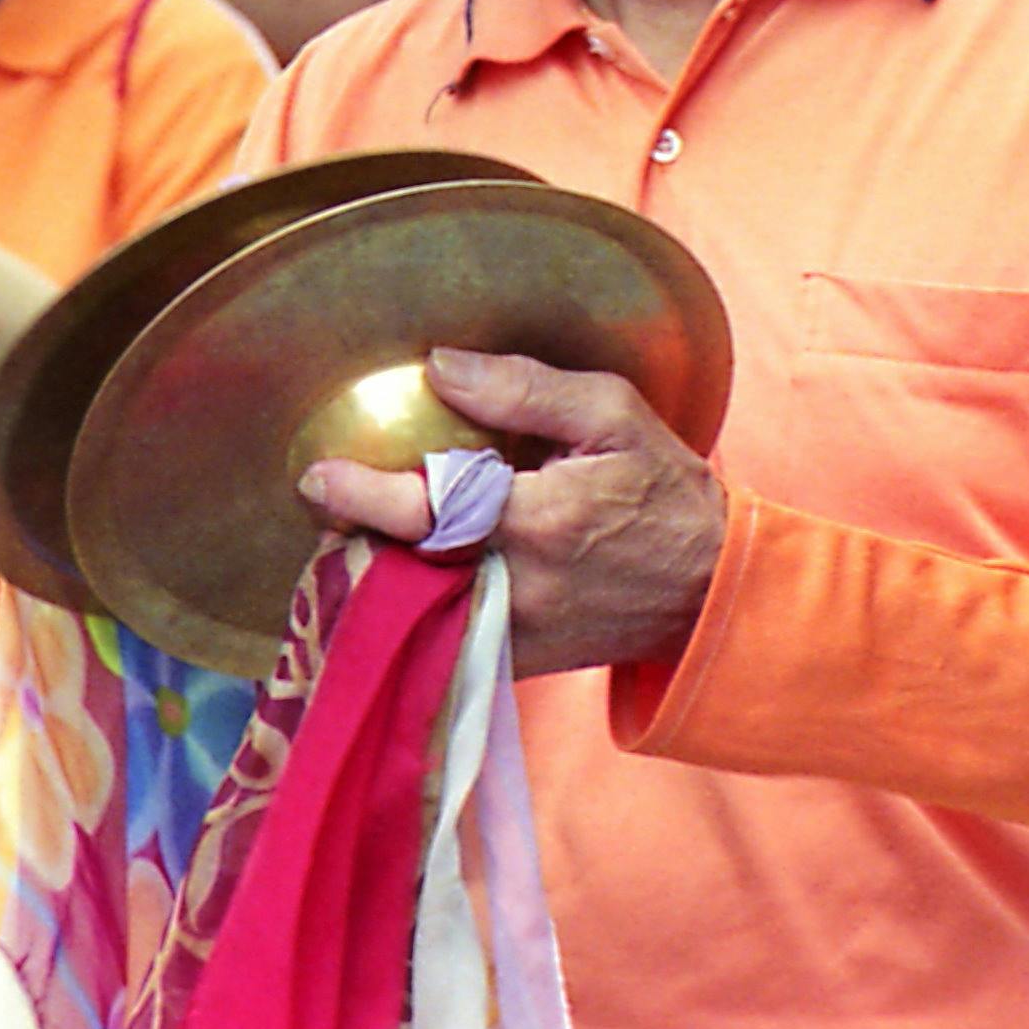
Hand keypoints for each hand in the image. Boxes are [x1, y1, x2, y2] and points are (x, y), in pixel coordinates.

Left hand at [297, 349, 724, 676]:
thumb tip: (439, 365)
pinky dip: (408, 610)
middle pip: (402, 568)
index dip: (364, 494)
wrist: (709, 590)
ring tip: (350, 534)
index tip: (319, 475)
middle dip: (352, 537)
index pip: (431, 510)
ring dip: (372, 575)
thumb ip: (524, 388)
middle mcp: (516, 586)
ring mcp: (512, 634)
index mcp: (539, 520)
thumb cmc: (664, 489)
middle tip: (327, 501)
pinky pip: (439, 642)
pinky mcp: (512, 662)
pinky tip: (396, 574)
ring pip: (412, 611)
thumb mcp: (613, 414)